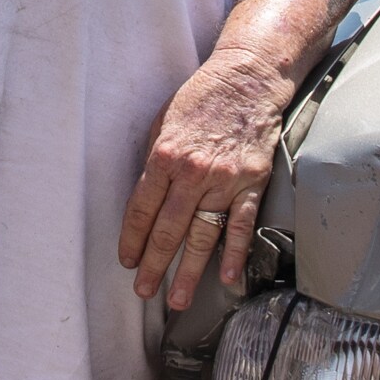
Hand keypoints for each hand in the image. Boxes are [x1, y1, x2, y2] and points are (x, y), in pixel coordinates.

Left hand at [120, 48, 292, 313]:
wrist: (248, 79)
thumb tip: (146, 197)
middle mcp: (193, 174)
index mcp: (164, 157)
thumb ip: (155, 160)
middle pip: (168, 230)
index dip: (132, 239)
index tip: (126, 261)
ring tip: (178, 299)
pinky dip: (234, 253)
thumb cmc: (201, 97)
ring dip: (190, 271)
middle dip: (154, 265)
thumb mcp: (163, 121)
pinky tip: (226, 277)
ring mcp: (225, 181)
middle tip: (144, 291)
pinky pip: (240, 225)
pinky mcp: (252, 183)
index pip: (141, 209)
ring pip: (203, 235)